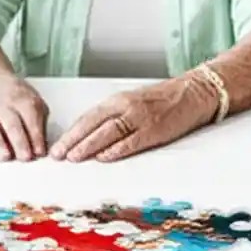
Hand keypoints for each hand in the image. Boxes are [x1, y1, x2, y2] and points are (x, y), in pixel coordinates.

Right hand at [0, 72, 48, 160]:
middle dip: (19, 143)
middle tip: (25, 158)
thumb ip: (39, 121)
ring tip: (5, 157)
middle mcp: (4, 106)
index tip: (40, 152)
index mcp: (23, 100)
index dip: (36, 136)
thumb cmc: (17, 97)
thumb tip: (42, 146)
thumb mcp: (34, 101)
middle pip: (12, 124)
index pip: (30, 119)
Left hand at [50, 74, 218, 162]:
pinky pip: (132, 141)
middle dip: (73, 141)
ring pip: (108, 133)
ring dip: (89, 146)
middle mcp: (126, 107)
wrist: (194, 92)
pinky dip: (116, 150)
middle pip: (93, 125)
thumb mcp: (132, 102)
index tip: (57, 146)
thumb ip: (112, 117)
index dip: (71, 133)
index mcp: (118, 100)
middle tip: (57, 155)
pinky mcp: (155, 130)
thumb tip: (89, 137)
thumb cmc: (162, 100)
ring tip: (73, 157)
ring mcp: (141, 119)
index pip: (88, 117)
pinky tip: (103, 158)